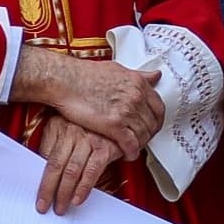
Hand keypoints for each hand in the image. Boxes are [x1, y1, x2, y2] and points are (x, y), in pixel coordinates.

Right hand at [10, 45, 162, 159]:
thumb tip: (154, 76)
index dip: (156, 120)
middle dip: (148, 134)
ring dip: (139, 145)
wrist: (64, 80)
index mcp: (138, 83)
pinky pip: (130, 144)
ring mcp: (126, 111)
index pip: (159, 107)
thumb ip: (138, 75)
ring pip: (143, 135)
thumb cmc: (83, 75)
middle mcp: (136, 96)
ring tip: (132, 148)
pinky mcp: (114, 125)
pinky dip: (131, 152)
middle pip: (152, 123)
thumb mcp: (117, 69)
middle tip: (141, 139)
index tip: (151, 125)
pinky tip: (127, 155)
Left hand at [30, 116, 123, 214]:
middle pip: (56, 166)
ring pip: (73, 170)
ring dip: (65, 193)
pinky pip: (92, 171)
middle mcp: (72, 132)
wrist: (116, 115)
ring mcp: (89, 140)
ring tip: (60, 208)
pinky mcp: (105, 148)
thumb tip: (40, 172)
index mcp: (58, 127)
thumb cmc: (87, 125)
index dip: (40, 179)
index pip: (44, 158)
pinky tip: (78, 199)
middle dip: (49, 190)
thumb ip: (51, 147)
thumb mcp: (63, 128)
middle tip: (44, 207)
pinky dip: (84, 187)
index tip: (37, 196)